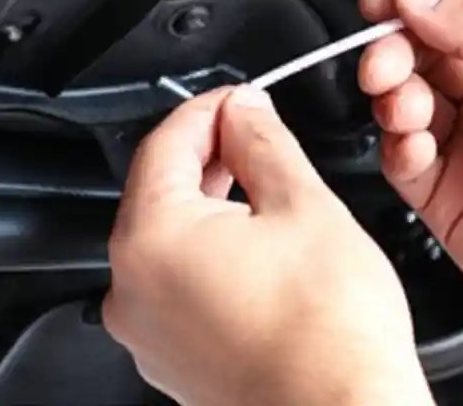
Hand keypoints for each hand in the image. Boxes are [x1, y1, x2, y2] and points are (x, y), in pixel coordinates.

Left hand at [103, 88, 433, 405]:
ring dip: (212, 208)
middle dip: (211, 157)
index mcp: (151, 239)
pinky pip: (179, 288)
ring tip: (271, 198)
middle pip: (159, 190)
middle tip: (260, 138)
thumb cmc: (331, 334)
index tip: (241, 100)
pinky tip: (261, 256)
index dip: (210, 108)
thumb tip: (243, 110)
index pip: (165, 142)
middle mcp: (131, 290)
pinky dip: (212, 260)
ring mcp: (148, 332)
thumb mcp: (304, 204)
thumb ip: (262, 141)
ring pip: (169, 241)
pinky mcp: (171, 361)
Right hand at [357, 0, 462, 362]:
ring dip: (394, 95)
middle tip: (383, 58)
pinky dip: (398, 146)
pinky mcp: (449, 198)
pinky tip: (416, 147)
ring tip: (404, 105)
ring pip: (408, 102)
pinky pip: (402, 158)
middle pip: (427, 52)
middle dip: (396, 48)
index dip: (420, 0)